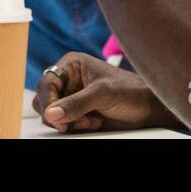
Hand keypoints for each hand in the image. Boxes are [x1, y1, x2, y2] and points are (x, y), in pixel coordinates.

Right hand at [33, 52, 178, 132]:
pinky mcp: (76, 111)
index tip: (58, 118)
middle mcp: (69, 79)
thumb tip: (50, 113)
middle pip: (43, 100)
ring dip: (68, 122)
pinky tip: (93, 123)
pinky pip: (62, 122)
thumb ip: (77, 103)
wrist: (147, 108)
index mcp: (72, 64)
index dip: (48, 102)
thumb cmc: (131, 91)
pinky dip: (73, 126)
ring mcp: (71, 96)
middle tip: (79, 121)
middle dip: (60, 114)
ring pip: (51, 113)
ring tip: (90, 121)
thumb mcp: (103, 94)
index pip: (45, 83)